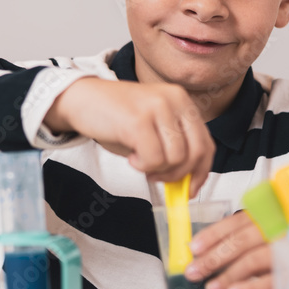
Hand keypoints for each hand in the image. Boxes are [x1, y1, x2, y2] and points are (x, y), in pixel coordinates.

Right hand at [45, 78, 214, 196]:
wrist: (82, 99)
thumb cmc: (116, 117)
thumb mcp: (152, 128)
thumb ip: (173, 147)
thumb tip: (187, 182)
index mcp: (182, 100)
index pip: (206, 143)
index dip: (201, 171)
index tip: (191, 189)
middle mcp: (174, 100)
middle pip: (195, 152)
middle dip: (179, 175)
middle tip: (159, 177)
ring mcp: (157, 108)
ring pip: (175, 158)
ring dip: (158, 170)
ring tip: (140, 161)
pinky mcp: (138, 120)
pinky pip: (154, 159)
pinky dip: (143, 166)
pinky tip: (131, 157)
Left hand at [183, 211, 272, 288]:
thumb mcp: (267, 234)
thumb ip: (242, 238)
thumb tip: (206, 252)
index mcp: (268, 215)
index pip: (236, 222)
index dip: (213, 234)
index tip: (194, 248)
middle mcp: (278, 228)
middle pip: (240, 241)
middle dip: (214, 258)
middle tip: (195, 271)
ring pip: (253, 260)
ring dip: (228, 275)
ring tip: (211, 287)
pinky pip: (271, 280)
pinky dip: (250, 287)